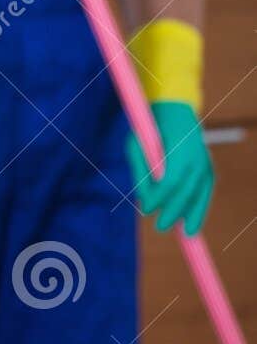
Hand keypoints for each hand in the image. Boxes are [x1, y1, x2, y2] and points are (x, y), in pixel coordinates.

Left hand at [127, 101, 213, 234]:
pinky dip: (202, 205)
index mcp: (178, 151)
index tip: (146, 210)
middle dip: (174, 212)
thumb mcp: (136, 145)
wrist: (174, 109)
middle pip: (186, 191)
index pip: (169, 182)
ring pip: (201, 192)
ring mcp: (205, 160)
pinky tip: (195, 221)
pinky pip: (207, 188)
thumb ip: (140, 172)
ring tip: (188, 234)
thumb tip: (143, 200)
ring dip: (194, 214)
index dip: (158, 199)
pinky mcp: (207, 164)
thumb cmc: (149, 128)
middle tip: (160, 228)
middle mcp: (196, 157)